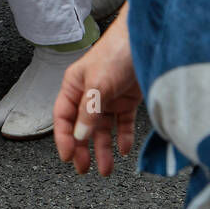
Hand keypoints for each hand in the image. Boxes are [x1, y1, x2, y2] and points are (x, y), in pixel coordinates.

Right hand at [54, 4, 141, 176]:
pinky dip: (122, 137)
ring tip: (106, 169)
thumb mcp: (98, 82)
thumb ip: (88, 110)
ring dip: (103, 149)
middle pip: (81, 127)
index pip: (63, 116)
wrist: (146, 39)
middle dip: (82, 149)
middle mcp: (89, 93)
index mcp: (75, 85)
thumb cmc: (116, 52)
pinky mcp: (127, 99)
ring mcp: (109, 97)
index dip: (64, 138)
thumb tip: (79, 135)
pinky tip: (123, 150)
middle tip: (84, 169)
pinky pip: (122, 124)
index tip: (67, 157)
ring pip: (102, 129)